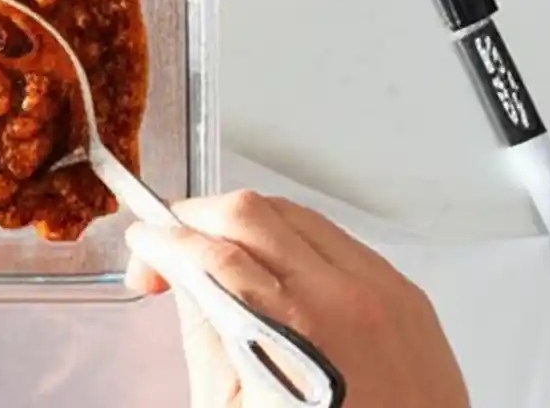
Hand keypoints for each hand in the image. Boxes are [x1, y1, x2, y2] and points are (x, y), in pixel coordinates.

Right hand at [125, 191, 467, 407]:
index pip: (208, 251)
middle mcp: (339, 296)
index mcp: (288, 330)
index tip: (144, 244)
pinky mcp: (406, 292)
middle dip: (195, 217)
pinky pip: (337, 236)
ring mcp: (379, 288)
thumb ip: (206, 337)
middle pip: (248, 213)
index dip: (162, 239)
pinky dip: (294, 239)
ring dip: (244, 223)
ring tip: (220, 256)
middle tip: (172, 247)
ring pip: (293, 212)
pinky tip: (277, 270)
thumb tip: (183, 279)